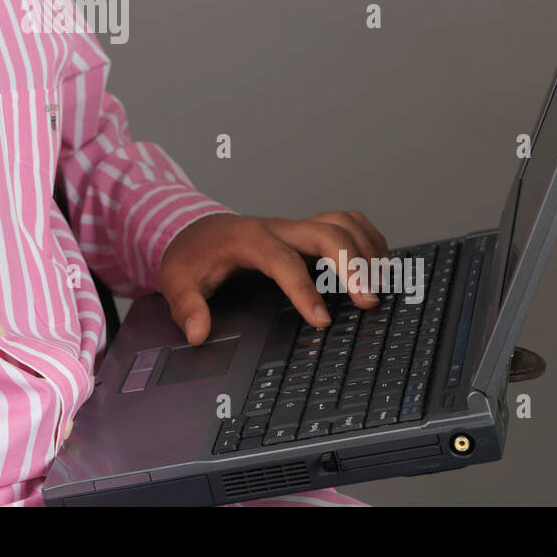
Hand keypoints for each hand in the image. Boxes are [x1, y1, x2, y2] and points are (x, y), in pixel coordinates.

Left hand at [157, 210, 389, 344]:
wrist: (196, 228)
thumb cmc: (192, 256)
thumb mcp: (175, 279)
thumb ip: (185, 306)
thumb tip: (197, 332)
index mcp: (248, 239)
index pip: (283, 260)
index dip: (305, 290)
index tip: (322, 320)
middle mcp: (278, 228)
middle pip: (326, 232)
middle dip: (353, 264)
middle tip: (369, 302)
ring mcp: (296, 228)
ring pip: (343, 223)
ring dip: (367, 249)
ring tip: (382, 286)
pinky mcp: (308, 232)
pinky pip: (347, 224)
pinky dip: (369, 241)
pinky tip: (380, 267)